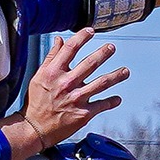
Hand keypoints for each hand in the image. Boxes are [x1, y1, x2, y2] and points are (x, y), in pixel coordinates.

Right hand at [22, 28, 129, 145]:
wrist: (34, 128)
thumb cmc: (36, 101)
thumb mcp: (39, 76)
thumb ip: (52, 57)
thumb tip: (59, 40)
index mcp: (53, 73)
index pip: (70, 49)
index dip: (82, 37)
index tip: (91, 31)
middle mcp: (66, 84)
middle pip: (91, 63)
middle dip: (104, 53)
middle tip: (112, 48)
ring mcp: (76, 98)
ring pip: (102, 83)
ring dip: (117, 76)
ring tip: (125, 71)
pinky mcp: (84, 113)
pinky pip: (103, 104)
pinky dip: (112, 101)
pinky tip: (117, 98)